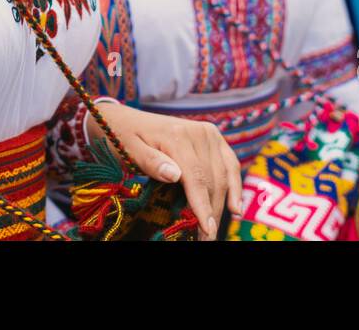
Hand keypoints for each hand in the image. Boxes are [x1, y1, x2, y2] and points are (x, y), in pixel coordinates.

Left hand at [86, 100, 242, 239]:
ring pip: (223, 175)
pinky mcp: (214, 138)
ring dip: (222, 205)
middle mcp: (198, 133)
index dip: (202, 205)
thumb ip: (151, 162)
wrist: (125, 120)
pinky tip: (235, 208)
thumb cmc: (123, 138)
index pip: (195, 177)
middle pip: (212, 179)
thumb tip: (175, 175)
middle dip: (210, 211)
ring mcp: (209, 134)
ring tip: (215, 230)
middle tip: (206, 238)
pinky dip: (235, 186)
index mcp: (177, 136)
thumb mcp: (128, 150)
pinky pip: (230, 164)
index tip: (205, 230)